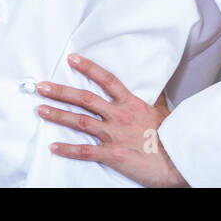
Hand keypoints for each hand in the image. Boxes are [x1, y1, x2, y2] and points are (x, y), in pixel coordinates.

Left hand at [36, 53, 189, 187]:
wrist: (179, 161)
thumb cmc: (172, 137)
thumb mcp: (163, 111)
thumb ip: (153, 99)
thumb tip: (154, 87)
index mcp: (131, 103)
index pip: (106, 79)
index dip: (88, 67)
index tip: (72, 59)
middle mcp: (119, 116)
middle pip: (84, 99)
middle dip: (60, 91)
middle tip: (42, 86)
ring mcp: (114, 135)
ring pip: (80, 121)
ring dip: (58, 115)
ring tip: (41, 109)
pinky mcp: (112, 155)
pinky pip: (85, 151)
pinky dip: (68, 149)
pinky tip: (54, 146)